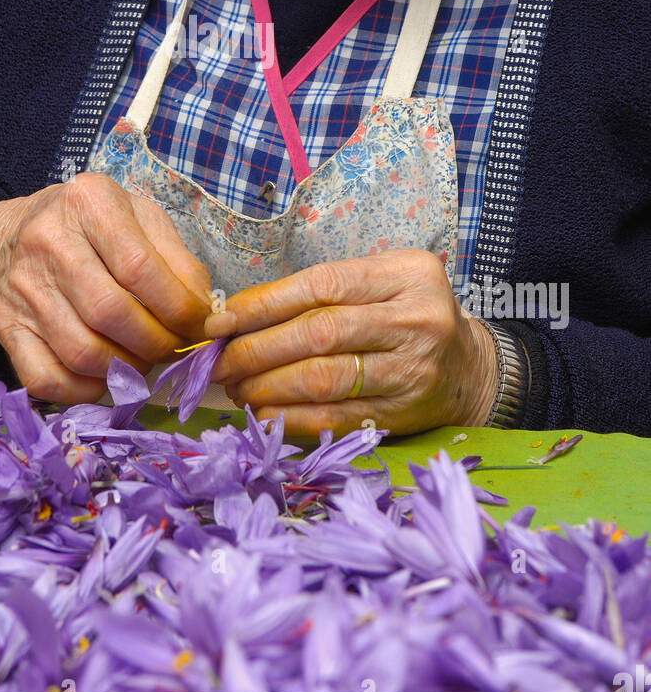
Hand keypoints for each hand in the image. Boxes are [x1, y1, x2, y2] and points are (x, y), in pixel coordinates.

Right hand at [0, 174, 212, 402]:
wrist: (21, 234)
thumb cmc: (97, 228)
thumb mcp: (143, 222)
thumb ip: (181, 263)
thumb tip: (208, 317)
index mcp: (89, 203)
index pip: (139, 267)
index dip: (179, 308)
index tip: (201, 326)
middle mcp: (47, 240)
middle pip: (109, 312)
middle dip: (156, 343)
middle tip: (174, 348)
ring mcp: (21, 286)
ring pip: (80, 351)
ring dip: (126, 369)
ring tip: (144, 360)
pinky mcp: (5, 324)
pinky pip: (44, 378)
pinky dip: (84, 391)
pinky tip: (106, 377)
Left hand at [206, 250, 498, 437]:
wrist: (471, 368)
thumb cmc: (409, 314)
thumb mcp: (383, 280)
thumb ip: (326, 289)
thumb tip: (242, 314)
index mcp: (405, 274)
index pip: (321, 285)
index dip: (263, 303)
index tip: (220, 320)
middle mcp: (414, 319)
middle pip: (320, 333)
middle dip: (257, 349)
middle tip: (219, 362)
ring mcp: (413, 369)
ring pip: (326, 378)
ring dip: (269, 385)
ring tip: (236, 387)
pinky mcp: (405, 413)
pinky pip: (339, 417)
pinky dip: (294, 418)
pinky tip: (264, 413)